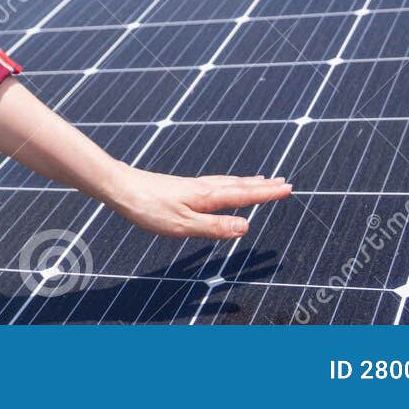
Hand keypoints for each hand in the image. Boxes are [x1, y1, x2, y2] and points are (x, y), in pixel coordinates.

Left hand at [102, 165, 291, 239]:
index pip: (243, 194)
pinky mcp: (182, 187)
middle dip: (262, 185)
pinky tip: (224, 187)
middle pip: (239, 185)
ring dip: (248, 182)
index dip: (266, 194)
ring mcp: (192, 186)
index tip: (287, 189)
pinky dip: (230, 183)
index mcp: (207, 196)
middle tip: (283, 182)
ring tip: (262, 181)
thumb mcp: (183, 226)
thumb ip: (215, 227)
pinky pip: (216, 183)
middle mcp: (203, 187)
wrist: (121, 188)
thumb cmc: (149, 208)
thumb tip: (246, 227)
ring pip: (227, 182)